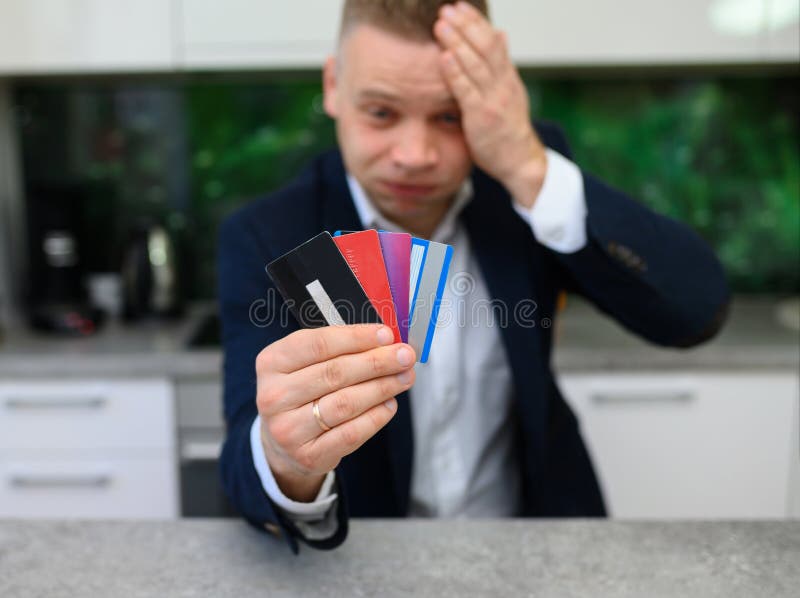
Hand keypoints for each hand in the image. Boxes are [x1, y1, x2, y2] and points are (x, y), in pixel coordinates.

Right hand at [255, 324, 415, 501]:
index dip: (356, 338)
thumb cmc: (303, 391)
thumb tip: (386, 340)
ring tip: (404, 378)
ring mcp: (288, 429)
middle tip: (405, 356)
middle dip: (377, 362)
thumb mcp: (307, 362)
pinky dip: (376, 416)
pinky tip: (390, 404)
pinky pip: (351, 433)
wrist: (283, 440)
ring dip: (382, 388)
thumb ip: (340, 348)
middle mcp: (274, 396)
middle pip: (335, 373)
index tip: (386, 335)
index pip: (318, 344)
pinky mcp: (308, 455)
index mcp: (272, 362)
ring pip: (345, 403)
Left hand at [434, 2, 547, 207]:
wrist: (520, 160)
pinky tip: (444, 58)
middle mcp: (503, 83)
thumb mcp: (509, 92)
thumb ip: (501, 66)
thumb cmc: (508, 128)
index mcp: (508, 76)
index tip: (460, 6)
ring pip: (476, 64)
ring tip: (440, 25)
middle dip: (465, 25)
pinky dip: (455, 73)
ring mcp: (493, 99)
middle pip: (485, 46)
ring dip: (457, 42)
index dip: (475, 22)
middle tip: (446, 9)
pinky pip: (467, 91)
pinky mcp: (482, 117)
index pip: (492, 40)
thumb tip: (500, 34)